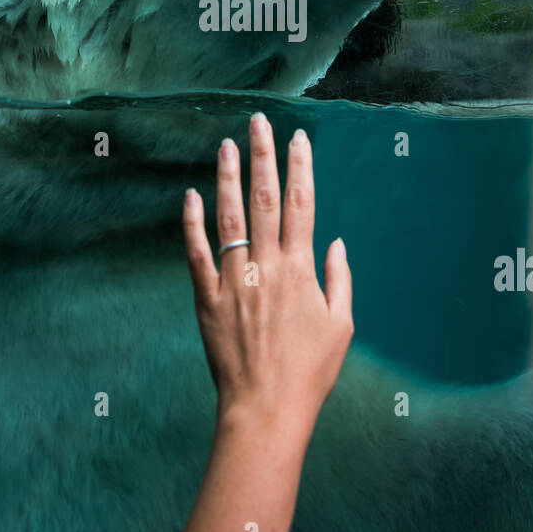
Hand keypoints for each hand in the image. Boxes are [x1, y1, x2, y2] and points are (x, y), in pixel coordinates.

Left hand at [182, 113, 352, 440]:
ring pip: (229, 218)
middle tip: (259, 123)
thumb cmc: (310, 372)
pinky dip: (193, 223)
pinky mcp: (208, 298)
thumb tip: (336, 243)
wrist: (266, 408)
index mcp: (301, 270)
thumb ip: (339, 280)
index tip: (298, 139)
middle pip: (265, 199)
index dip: (300, 168)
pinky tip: (191, 196)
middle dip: (262, 157)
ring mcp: (234, 280)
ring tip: (227, 144)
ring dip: (228, 177)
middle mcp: (267, 266)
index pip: (302, 205)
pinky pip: (197, 254)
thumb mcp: (341, 327)